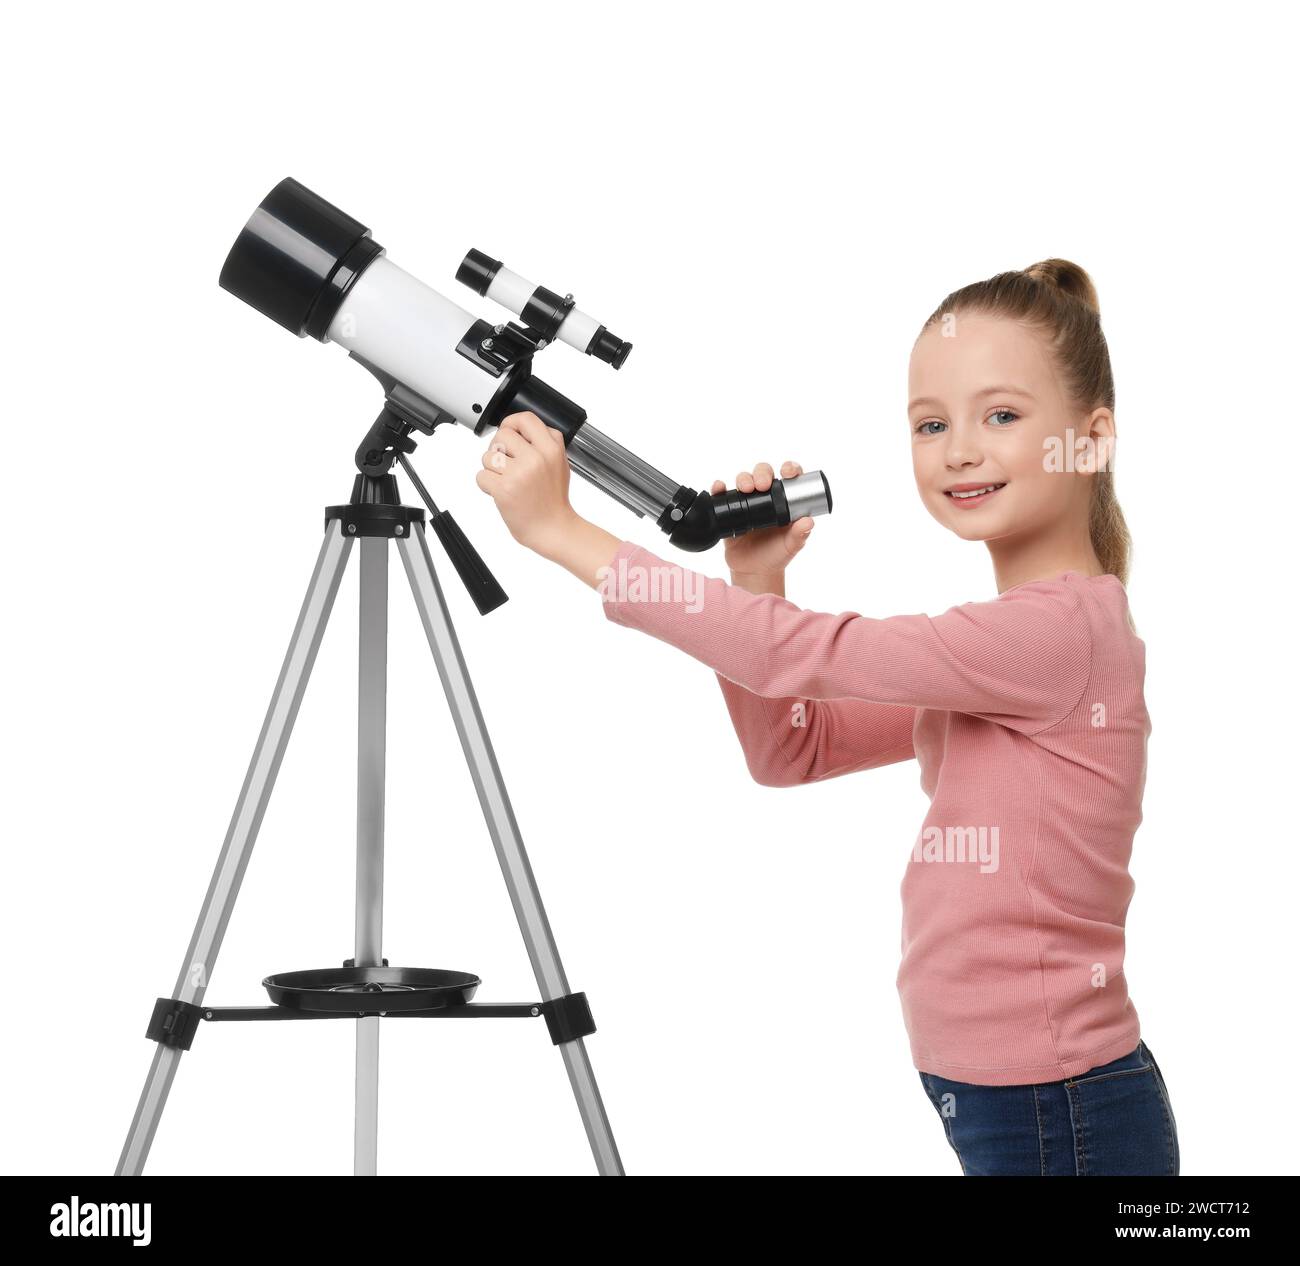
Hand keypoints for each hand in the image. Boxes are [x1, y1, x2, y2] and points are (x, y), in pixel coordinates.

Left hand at [475, 411, 575, 557]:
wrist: (552, 528)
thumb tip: (523, 429)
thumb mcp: (561, 464)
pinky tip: (501, 492)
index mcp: (551, 449)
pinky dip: (487, 485)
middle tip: (506, 463)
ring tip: (506, 480)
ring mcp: (518, 474)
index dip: (512, 423)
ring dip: (491, 469)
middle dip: (499, 449)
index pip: (525, 419)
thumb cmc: (554, 501)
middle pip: (502, 435)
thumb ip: (547, 443)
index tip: (509, 431)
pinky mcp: (503, 489)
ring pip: (488, 456)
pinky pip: (481, 476)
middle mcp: (535, 458)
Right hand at [713, 460, 814, 580]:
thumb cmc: (776, 555)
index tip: (787, 472)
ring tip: (746, 489)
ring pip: (744, 479)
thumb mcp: (791, 545)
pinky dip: (719, 488)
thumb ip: (800, 534)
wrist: (754, 571)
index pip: (789, 477)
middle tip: (762, 485)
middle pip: (763, 473)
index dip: (789, 468)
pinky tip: (719, 487)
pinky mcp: (730, 511)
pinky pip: (723, 495)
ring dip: (743, 478)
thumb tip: (808, 522)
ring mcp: (747, 503)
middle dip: (762, 473)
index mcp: (784, 500)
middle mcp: (766, 497)